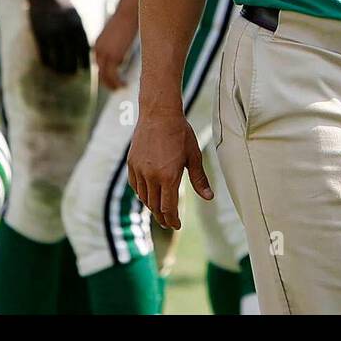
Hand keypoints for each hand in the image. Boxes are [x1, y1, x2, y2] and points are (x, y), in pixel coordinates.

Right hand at [28, 0, 90, 74]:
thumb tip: (84, 48)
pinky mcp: (40, 35)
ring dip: (59, 68)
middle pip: (71, 57)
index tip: (84, 68)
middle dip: (72, 68)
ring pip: (57, 59)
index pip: (84, 50)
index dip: (84, 61)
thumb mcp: (75, 15)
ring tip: (60, 72)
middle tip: (72, 74)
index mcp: (78, 26)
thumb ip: (79, 30)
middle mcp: (67, 31)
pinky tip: (48, 65)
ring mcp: (52, 34)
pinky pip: (44, 54)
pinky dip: (47, 62)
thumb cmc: (62, 3)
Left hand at [94, 6, 137, 89]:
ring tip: (121, 88)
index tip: (113, 78)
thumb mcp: (119, 33)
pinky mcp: (112, 56)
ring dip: (112, 84)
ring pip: (104, 75)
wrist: (128, 13)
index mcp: (98, 44)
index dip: (105, 72)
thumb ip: (118, 42)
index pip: (99, 63)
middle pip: (99, 71)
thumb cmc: (128, 19)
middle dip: (107, 81)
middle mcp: (97, 50)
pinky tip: (124, 85)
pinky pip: (112, 75)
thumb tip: (125, 48)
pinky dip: (117, 82)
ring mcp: (104, 54)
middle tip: (116, 87)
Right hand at [127, 106, 209, 229]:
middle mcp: (151, 177)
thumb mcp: (194, 156)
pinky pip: (136, 186)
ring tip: (160, 211)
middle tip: (169, 223)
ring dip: (152, 207)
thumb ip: (199, 179)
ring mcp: (139, 170)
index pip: (168, 208)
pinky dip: (142, 194)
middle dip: (163, 217)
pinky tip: (149, 195)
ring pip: (144, 198)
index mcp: (168, 176)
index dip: (172, 219)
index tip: (177, 225)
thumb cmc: (180, 133)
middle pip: (155, 206)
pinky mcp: (131, 164)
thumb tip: (209, 197)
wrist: (159, 114)